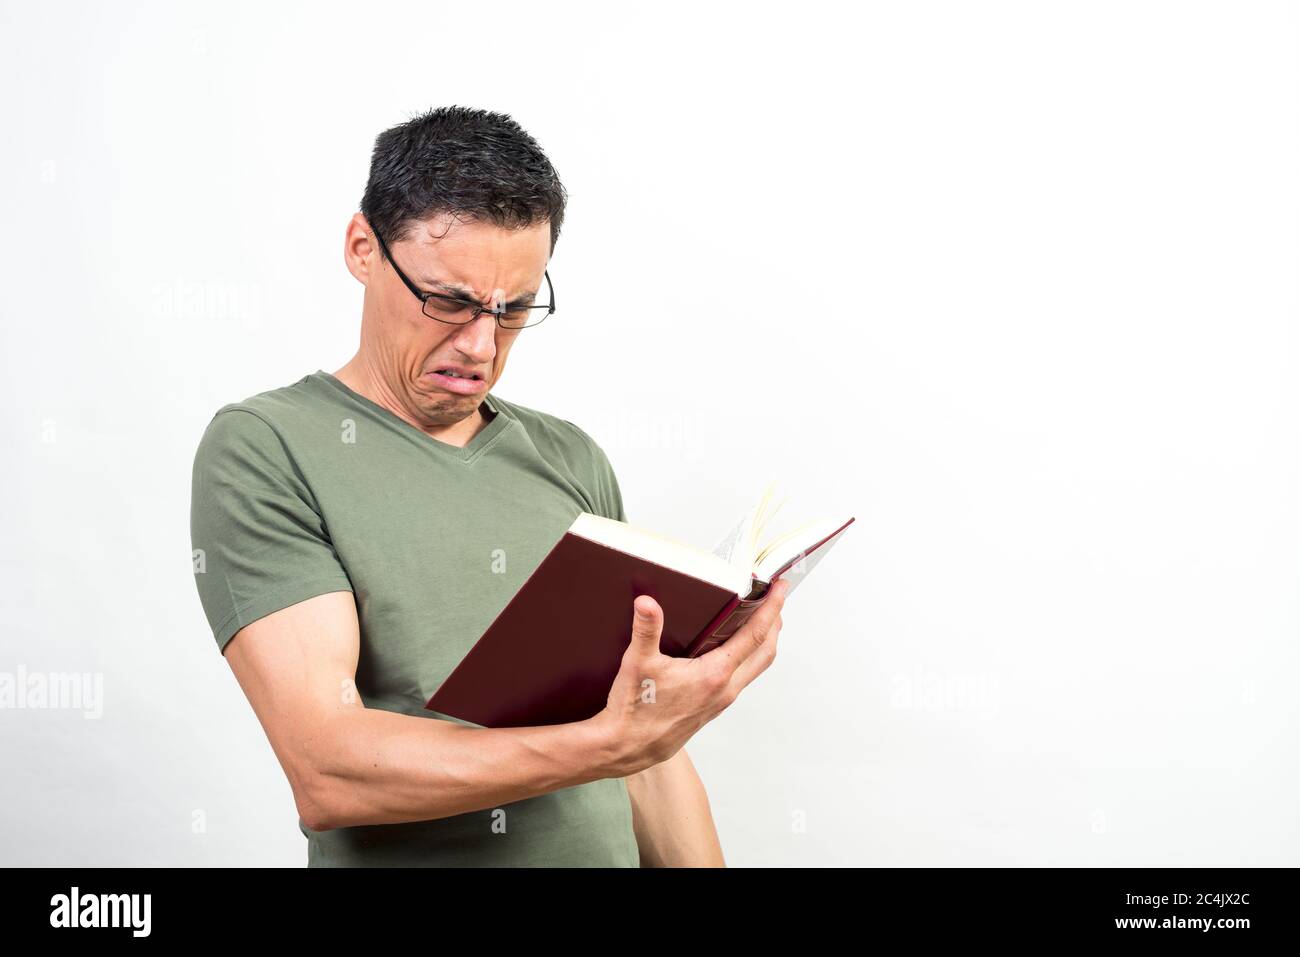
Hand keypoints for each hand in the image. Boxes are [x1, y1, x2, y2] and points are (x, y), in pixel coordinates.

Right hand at [592, 578, 789, 775]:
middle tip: (776, 599)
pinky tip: (732, 649)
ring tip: (761, 619)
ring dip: (763, 642)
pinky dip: (748, 657)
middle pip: (765, 652)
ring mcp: (721, 700)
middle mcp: (725, 688)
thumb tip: (647, 603)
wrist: (629, 748)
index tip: (781, 588)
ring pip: (755, 667)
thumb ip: (646, 629)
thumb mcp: (638, 664)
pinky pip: (741, 678)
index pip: (755, 635)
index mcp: (714, 674)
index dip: (772, 608)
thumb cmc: (635, 711)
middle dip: (775, 622)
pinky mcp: (713, 707)